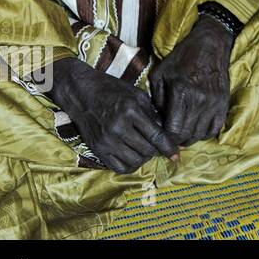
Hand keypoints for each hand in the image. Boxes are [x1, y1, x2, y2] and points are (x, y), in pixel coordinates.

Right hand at [49, 57, 177, 172]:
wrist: (82, 92)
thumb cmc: (114, 91)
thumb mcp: (138, 96)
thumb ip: (153, 115)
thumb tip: (168, 135)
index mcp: (131, 111)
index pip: (156, 136)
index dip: (169, 147)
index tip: (176, 155)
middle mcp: (118, 128)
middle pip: (147, 151)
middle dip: (157, 150)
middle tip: (158, 146)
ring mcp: (106, 140)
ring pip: (135, 161)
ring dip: (144, 158)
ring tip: (145, 149)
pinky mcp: (97, 149)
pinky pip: (119, 167)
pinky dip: (130, 165)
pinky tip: (133, 156)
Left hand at [149, 14, 233, 148]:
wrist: (210, 45)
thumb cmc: (182, 58)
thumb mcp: (160, 73)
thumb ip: (156, 98)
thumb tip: (158, 120)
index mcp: (181, 92)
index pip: (173, 129)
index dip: (165, 139)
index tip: (161, 138)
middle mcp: (199, 100)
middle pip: (186, 135)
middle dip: (176, 141)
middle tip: (170, 138)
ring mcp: (214, 102)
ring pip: (200, 134)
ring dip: (190, 138)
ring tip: (183, 133)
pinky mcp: (223, 102)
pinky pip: (215, 128)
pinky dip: (205, 133)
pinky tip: (197, 128)